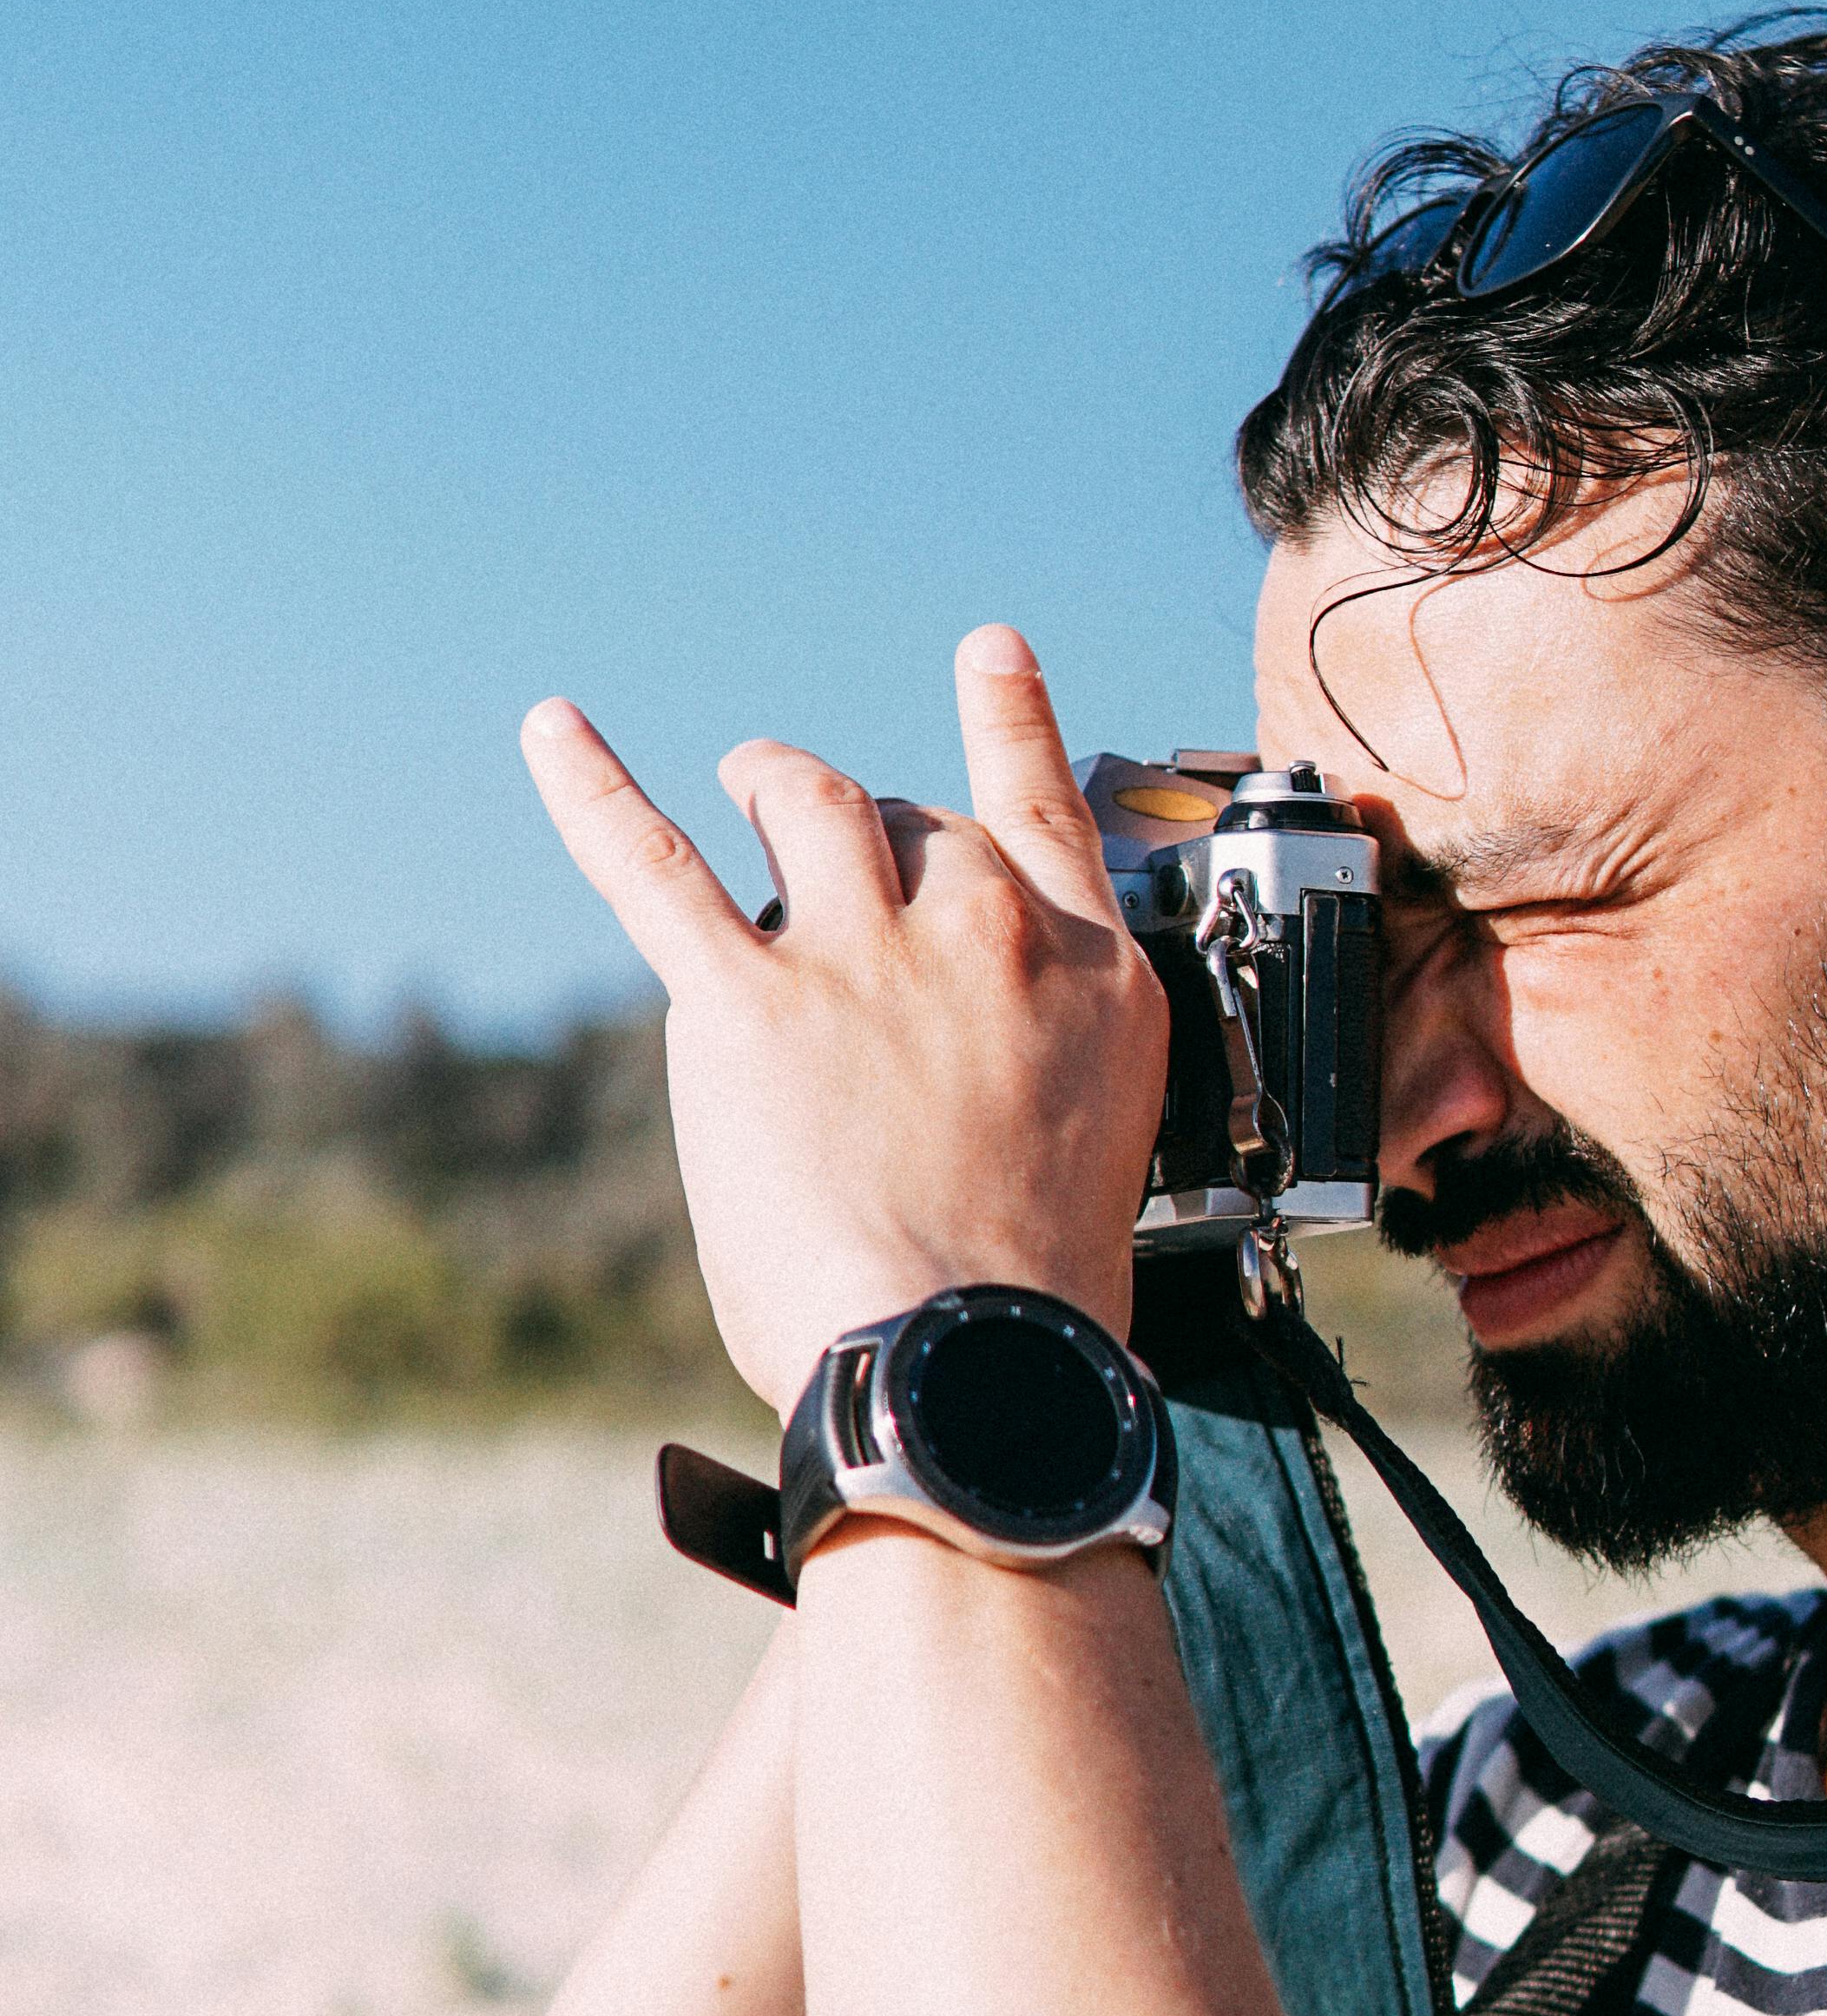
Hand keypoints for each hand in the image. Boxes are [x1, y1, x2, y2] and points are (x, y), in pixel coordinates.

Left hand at [523, 628, 1169, 1408]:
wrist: (964, 1360)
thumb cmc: (1025, 1300)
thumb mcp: (1087, 1143)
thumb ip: (1029, 1064)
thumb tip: (942, 1071)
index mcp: (1087, 977)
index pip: (1044, 809)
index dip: (1012, 718)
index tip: (990, 655)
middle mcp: (986, 936)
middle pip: (915, 820)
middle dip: (872, 829)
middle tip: (831, 848)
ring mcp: (864, 955)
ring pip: (809, 802)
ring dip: (773, 781)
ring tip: (742, 777)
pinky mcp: (747, 997)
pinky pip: (652, 862)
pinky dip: (593, 789)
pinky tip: (550, 735)